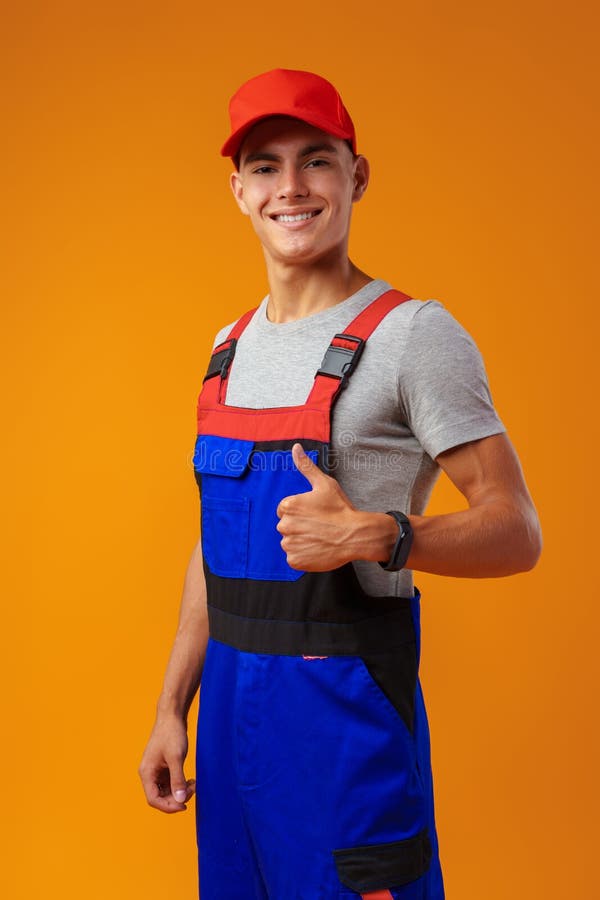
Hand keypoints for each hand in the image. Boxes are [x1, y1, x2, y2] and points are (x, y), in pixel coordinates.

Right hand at [138, 714, 195, 813]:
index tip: (184, 805)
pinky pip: (170, 782)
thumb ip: (177, 779)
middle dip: (176, 798)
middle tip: (193, 791)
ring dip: (179, 791)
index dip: (168, 806)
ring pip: (166, 791)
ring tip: (194, 784)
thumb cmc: (171, 734)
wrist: (172, 716)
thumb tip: (181, 800)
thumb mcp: (176, 757)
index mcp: (147, 772)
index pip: (153, 799)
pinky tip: (191, 780)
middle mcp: (149, 773)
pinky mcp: (163, 766)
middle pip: (160, 797)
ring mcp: (156, 770)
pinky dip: (180, 784)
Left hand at [275, 442, 358, 570]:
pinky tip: (318, 549)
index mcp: (288, 506)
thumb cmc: (340, 508)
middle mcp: (284, 525)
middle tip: (319, 526)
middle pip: (286, 526)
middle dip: (300, 527)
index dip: (301, 512)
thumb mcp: (324, 484)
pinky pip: (294, 558)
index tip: (315, 514)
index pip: (285, 511)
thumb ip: (306, 466)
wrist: (355, 535)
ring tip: (319, 538)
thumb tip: (295, 447)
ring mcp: (289, 544)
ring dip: (301, 541)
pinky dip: (304, 556)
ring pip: (290, 542)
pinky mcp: (295, 560)